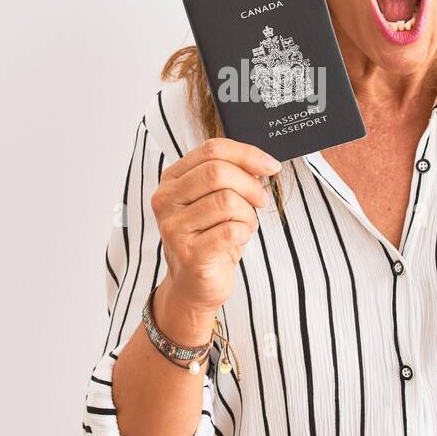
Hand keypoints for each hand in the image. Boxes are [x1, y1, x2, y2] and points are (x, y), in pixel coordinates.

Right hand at [152, 138, 279, 313]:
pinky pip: (231, 230)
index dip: (246, 154)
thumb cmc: (209, 238)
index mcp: (172, 180)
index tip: (270, 166)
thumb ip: (232, 176)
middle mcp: (166, 200)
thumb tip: (261, 162)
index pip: (211, 149)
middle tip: (260, 201)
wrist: (194, 285)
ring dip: (247, 214)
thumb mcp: (217, 199)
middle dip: (250, 185)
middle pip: (218, 172)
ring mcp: (174, 227)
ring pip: (227, 201)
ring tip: (244, 225)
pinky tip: (238, 239)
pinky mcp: (189, 253)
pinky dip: (245, 232)